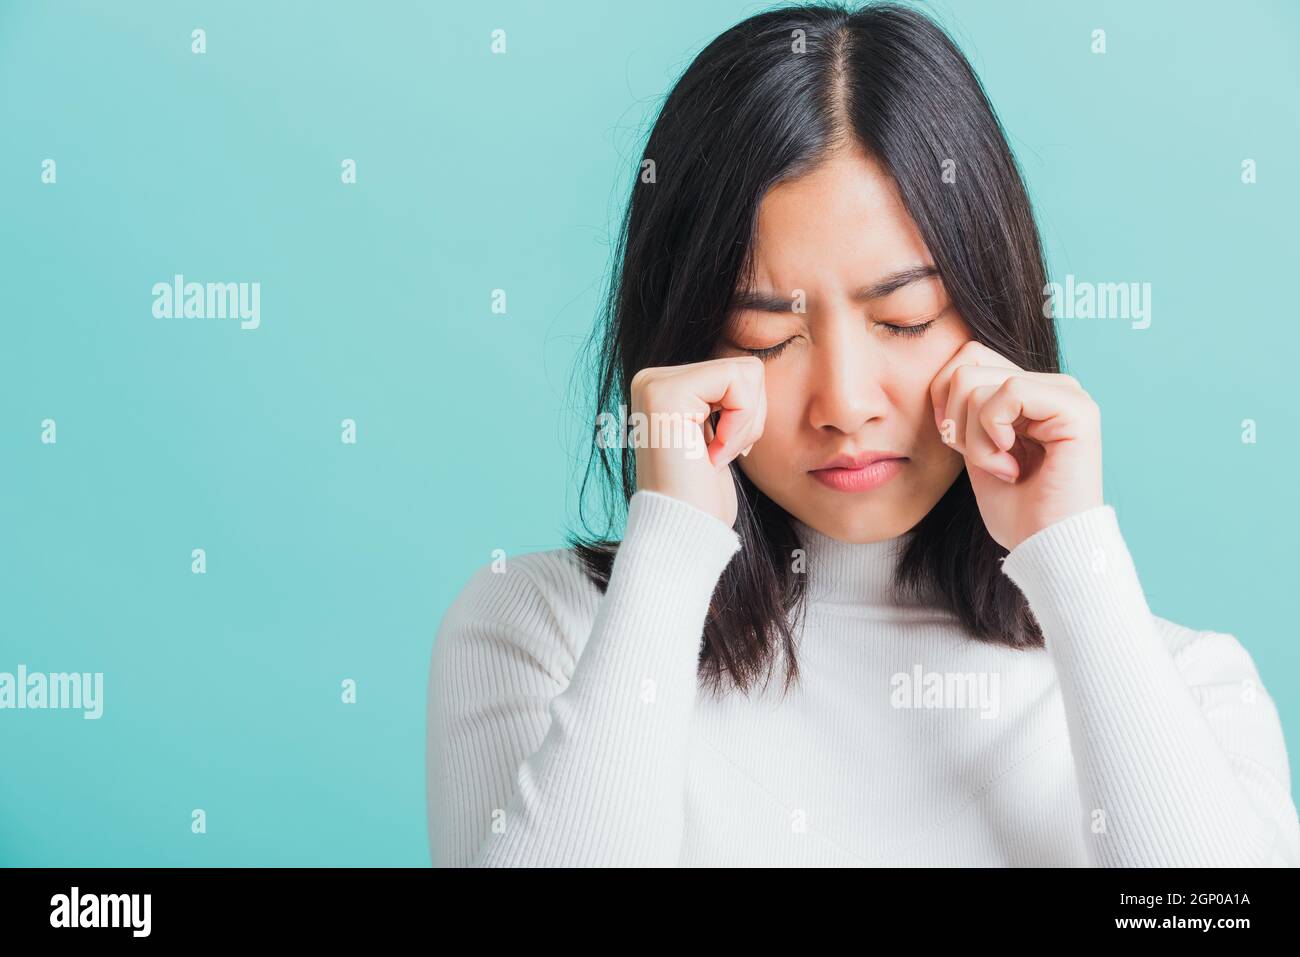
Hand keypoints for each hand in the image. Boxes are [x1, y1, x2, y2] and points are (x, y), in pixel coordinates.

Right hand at [630, 356, 767, 527]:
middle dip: (751, 417)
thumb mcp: (718, 437)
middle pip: (746, 367)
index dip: (750, 415)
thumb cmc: (703, 497)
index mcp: (665, 387)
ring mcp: (654, 382)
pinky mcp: (665, 392)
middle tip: (720, 455)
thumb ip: (727, 402)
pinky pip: (737, 382)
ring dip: (746, 423)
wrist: (684, 532)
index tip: (722, 451)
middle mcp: (652, 378)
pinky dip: (740, 423)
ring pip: (746, 371)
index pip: (740, 372)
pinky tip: (712, 454)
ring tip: (715, 455)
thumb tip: (756, 371)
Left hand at [928, 340, 1102, 550]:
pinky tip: (1012, 466)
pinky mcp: (1076, 408)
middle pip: (966, 364)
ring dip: (974, 440)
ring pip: (976, 383)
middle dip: (957, 422)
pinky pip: (1007, 395)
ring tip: (1004, 469)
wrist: (1044, 548)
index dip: (944, 402)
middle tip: (987, 462)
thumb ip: (965, 407)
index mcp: (1029, 390)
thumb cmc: (1015, 509)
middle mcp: (1051, 384)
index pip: (966, 357)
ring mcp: (1067, 392)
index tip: (960, 446)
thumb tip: (943, 377)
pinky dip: (991, 438)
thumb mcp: (974, 447)